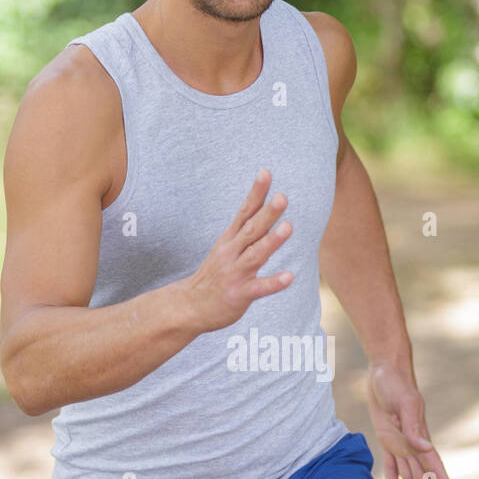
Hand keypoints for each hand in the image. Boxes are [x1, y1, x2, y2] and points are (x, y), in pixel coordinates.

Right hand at [186, 168, 293, 331]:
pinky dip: (273, 282)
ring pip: (255, 255)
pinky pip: (259, 288)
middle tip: (282, 197)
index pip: (244, 211)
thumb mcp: (226, 248)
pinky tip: (289, 277)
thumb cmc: (214, 275)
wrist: (189, 306)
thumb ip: (246, 231)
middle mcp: (231, 253)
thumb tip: (266, 208)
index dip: (256, 193)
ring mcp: (235, 273)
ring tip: (288, 227)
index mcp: (230, 240)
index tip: (266, 173)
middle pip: (251, 229)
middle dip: (267, 213)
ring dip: (271, 241)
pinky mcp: (240, 294)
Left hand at [366, 361, 459, 478]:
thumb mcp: (405, 403)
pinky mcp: (387, 437)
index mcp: (420, 437)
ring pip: (409, 475)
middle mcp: (413, 443)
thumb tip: (426, 449)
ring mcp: (401, 441)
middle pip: (422, 477)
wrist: (385, 368)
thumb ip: (414, 426)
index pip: (434, 466)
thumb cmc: (396, 383)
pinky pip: (391, 464)